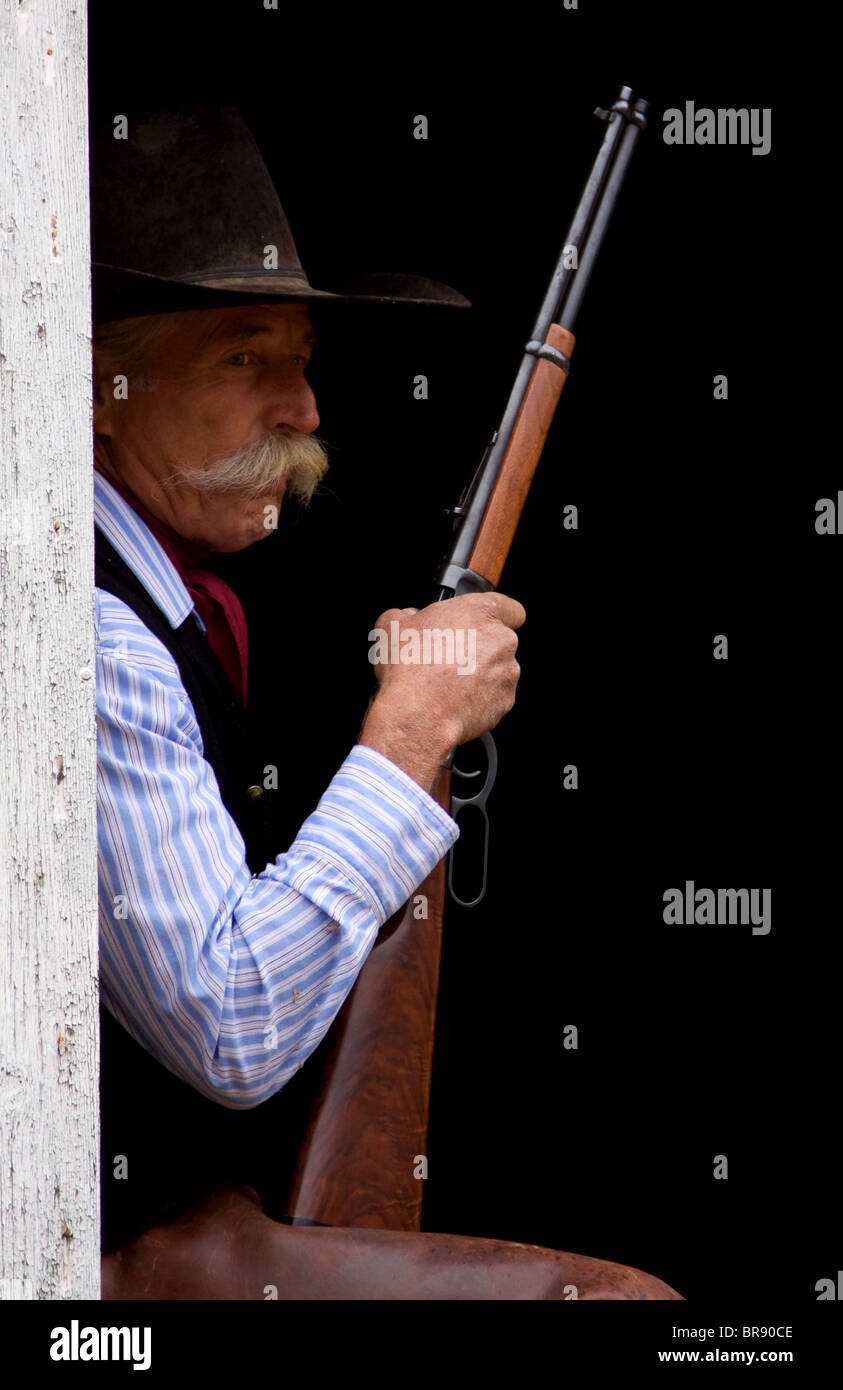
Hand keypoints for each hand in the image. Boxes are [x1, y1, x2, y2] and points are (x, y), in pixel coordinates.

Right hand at [358, 592, 524, 791]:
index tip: (482, 624)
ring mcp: (506, 673)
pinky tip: (453, 702)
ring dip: (479, 675)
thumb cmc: (410, 667)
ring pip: (498, 671)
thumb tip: (409, 618)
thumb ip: (408, 613)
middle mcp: (502, 641)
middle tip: (447, 658)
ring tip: (447, 684)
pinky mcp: (504, 703)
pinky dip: (479, 700)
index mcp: (480, 612)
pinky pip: (494, 698)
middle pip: (499, 641)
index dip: (497, 616)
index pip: (510, 608)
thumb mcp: (393, 625)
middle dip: (478, 649)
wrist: (418, 713)